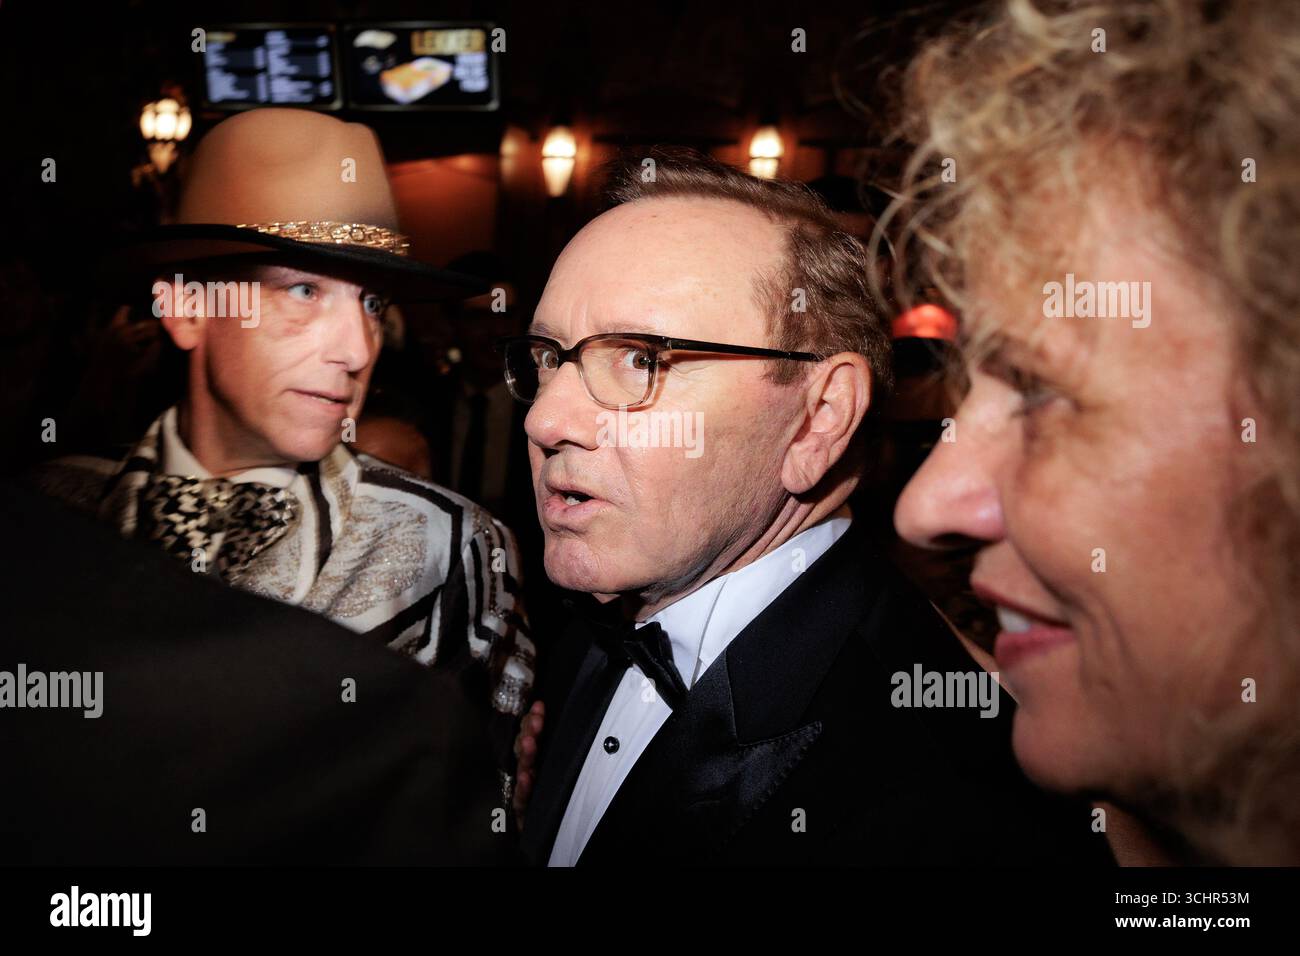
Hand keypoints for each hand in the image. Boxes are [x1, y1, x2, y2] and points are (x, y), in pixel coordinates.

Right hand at [512, 700, 544, 830]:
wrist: (551, 830)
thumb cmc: (555, 793)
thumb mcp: (559, 763)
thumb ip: (553, 743)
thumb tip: (553, 715)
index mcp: (534, 759)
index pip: (528, 735)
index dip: (532, 720)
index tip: (539, 707)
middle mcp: (527, 771)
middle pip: (523, 749)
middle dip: (529, 732)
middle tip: (536, 720)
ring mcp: (523, 790)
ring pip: (522, 769)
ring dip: (526, 755)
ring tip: (529, 742)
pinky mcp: (524, 811)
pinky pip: (522, 799)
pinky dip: (525, 787)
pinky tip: (526, 776)